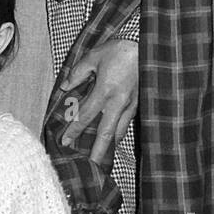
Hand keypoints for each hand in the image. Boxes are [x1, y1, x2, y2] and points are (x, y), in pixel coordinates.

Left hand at [60, 39, 137, 165]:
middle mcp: (119, 102)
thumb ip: (78, 73)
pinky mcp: (139, 103)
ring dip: (110, 145)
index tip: (65, 141)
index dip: (74, 130)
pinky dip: (119, 132)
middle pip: (106, 133)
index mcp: (105, 91)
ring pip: (119, 131)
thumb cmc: (120, 49)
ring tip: (102, 157)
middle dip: (98, 151)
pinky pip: (126, 122)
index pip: (86, 115)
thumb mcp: (94, 56)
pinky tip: (114, 138)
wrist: (149, 47)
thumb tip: (65, 86)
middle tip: (91, 165)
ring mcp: (131, 105)